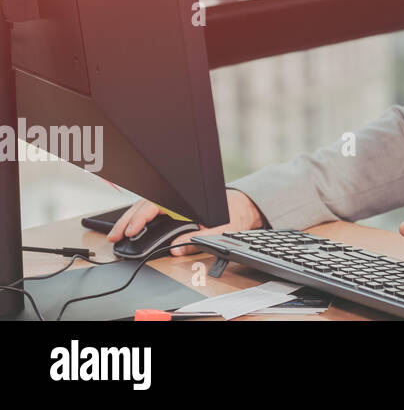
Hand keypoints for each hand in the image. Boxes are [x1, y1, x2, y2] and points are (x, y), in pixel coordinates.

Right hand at [104, 189, 264, 255]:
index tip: (130, 230)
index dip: (140, 217)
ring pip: (146, 207)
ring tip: (117, 235)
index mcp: (187, 200)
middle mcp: (179, 199)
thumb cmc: (234, 214)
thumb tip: (176, 248)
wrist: (244, 208)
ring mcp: (176, 203)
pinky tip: (130, 230)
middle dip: (127, 220)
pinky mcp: (175, 209)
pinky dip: (139, 220)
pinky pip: (153, 212)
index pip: (157, 205)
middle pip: (146, 205)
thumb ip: (200, 239)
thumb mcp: (222, 228)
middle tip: (114, 236)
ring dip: (130, 220)